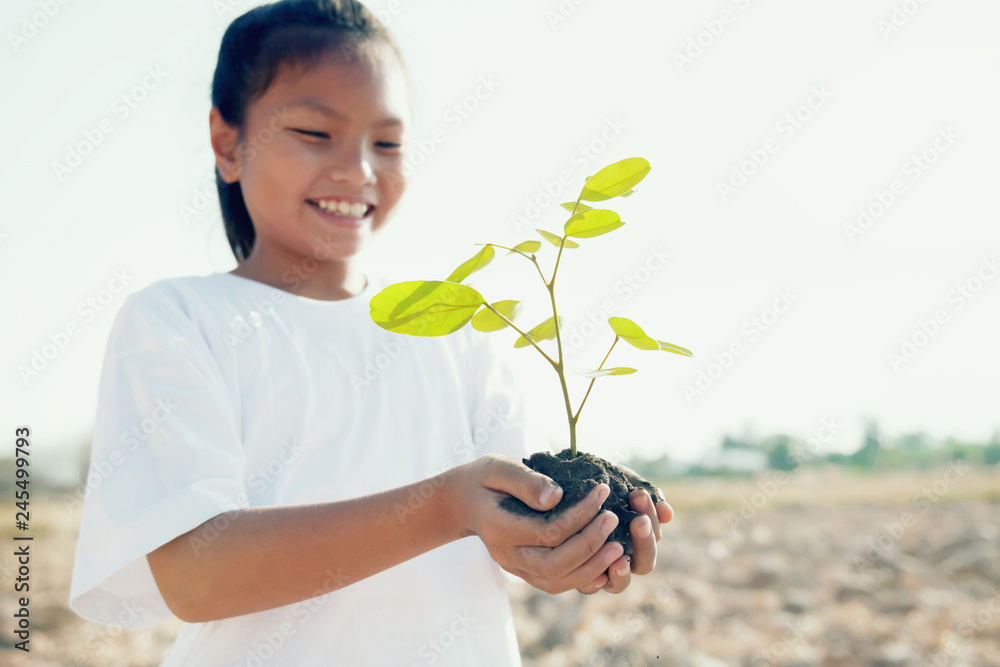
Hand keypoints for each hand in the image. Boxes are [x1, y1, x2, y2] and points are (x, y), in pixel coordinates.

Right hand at [446, 454, 625, 593]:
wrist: (464, 502)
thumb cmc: (485, 479)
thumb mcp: (499, 468)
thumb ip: (526, 481)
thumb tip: (556, 496)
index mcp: (498, 527)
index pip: (548, 531)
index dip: (580, 514)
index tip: (602, 491)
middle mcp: (506, 555)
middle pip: (555, 564)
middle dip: (590, 544)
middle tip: (613, 519)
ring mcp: (515, 568)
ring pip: (557, 581)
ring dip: (592, 566)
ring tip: (618, 545)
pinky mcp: (525, 572)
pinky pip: (555, 584)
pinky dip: (582, 577)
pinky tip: (604, 563)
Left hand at [576, 467, 673, 594]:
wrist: (560, 482)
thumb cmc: (594, 484)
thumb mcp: (621, 483)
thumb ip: (647, 497)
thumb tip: (668, 514)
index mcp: (638, 536)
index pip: (654, 537)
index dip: (652, 520)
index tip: (640, 496)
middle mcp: (624, 556)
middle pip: (645, 563)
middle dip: (645, 542)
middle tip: (638, 520)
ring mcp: (603, 569)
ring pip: (622, 582)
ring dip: (624, 569)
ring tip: (619, 552)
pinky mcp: (578, 577)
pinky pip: (590, 587)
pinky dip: (595, 582)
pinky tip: (596, 572)